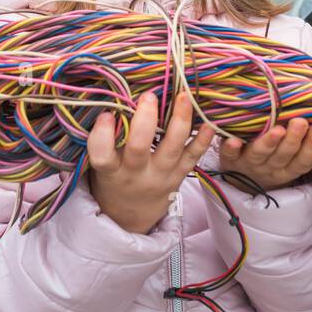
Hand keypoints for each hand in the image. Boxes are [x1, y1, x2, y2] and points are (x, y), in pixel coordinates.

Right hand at [85, 90, 214, 234]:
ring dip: (179, 121)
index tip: (106, 114)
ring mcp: (160, 175)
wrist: (131, 214)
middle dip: (145, 121)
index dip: (102, 135)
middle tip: (148, 96)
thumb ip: (106, 139)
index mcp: (111, 171)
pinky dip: (203, 141)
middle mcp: (135, 174)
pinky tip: (210, 124)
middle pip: (139, 148)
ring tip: (183, 96)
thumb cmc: (113, 177)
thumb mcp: (101, 165)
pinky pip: (193, 158)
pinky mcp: (179, 175)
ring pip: (171, 148)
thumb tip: (113, 97)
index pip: (102, 155)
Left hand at [218, 118, 311, 193]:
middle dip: (293, 140)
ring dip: (269, 142)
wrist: (238, 180)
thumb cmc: (270, 160)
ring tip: (278, 129)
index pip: (303, 161)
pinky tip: (234, 140)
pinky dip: (231, 149)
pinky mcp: (229, 160)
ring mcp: (249, 164)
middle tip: (300, 122)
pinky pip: (229, 156)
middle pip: (283, 156)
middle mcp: (269, 168)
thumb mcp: (288, 158)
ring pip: (260, 154)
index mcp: (287, 169)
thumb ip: (302, 140)